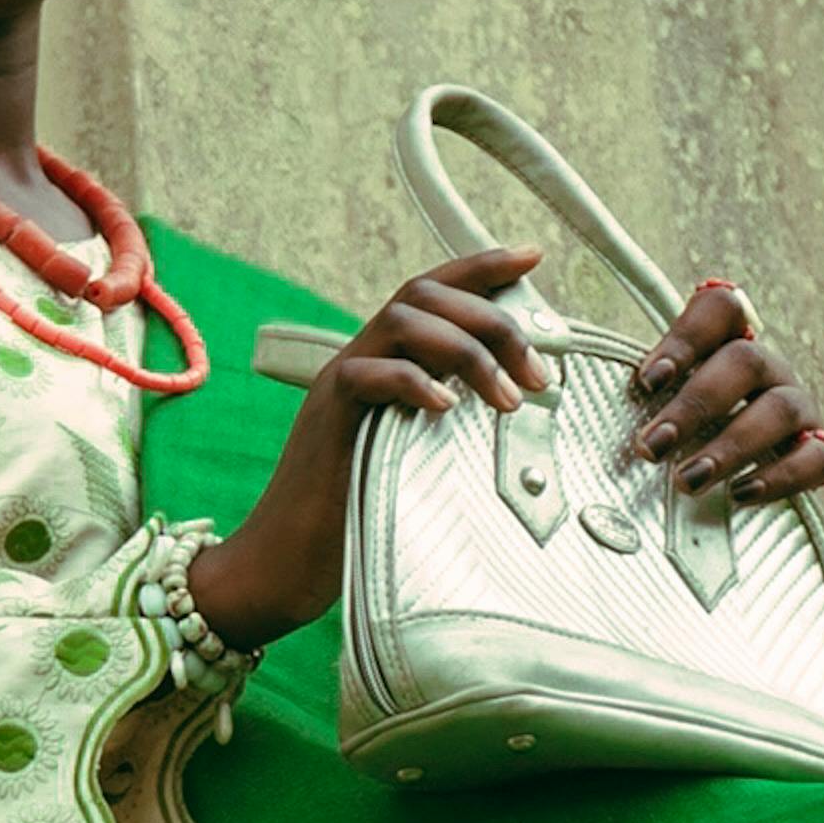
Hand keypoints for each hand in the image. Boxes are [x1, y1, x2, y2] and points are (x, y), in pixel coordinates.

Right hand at [187, 244, 551, 646]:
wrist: (282, 566)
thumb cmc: (357, 521)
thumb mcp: (419, 461)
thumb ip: (455, 427)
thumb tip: (523, 416)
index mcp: (386, 363)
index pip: (433, 292)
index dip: (483, 267)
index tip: (534, 256)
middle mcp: (361, 360)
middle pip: (426, 296)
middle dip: (494, 321)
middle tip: (541, 375)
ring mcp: (339, 385)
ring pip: (402, 321)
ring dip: (469, 351)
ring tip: (511, 400)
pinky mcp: (325, 418)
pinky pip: (366, 374)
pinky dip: (413, 380)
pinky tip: (448, 407)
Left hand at [626, 283, 823, 504]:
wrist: (740, 479)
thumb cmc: (689, 432)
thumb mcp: (663, 404)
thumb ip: (639, 396)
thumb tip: (574, 399)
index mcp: (727, 342)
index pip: (720, 309)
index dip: (686, 338)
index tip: (649, 380)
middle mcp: (767, 366)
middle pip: (744, 361)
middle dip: (693, 405)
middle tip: (651, 447)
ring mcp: (797, 405)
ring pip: (777, 410)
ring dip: (729, 446)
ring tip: (688, 480)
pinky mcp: (817, 448)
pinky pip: (812, 456)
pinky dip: (777, 477)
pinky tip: (740, 493)